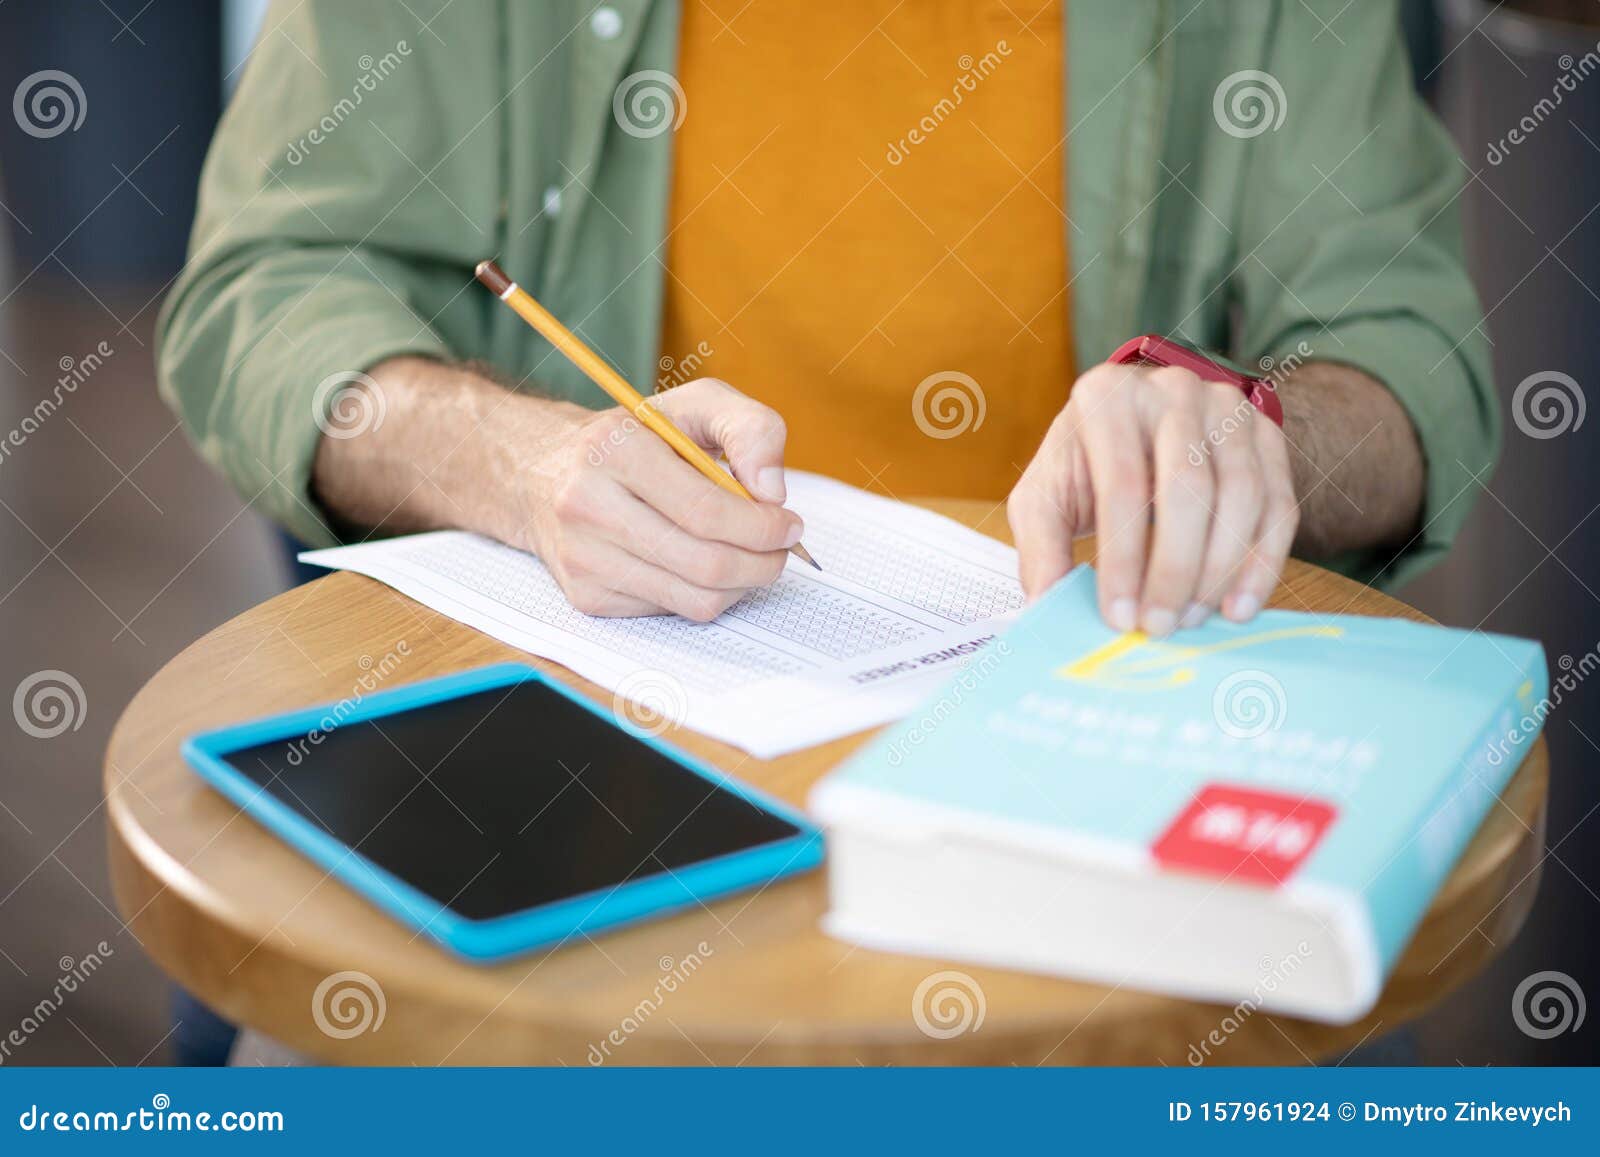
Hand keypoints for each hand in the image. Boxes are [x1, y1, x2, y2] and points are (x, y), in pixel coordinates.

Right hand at [501, 377, 801, 620]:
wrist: (543, 472)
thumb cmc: (635, 438)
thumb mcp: (695, 404)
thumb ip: (750, 428)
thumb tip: (772, 491)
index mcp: (615, 451)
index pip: (707, 511)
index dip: (763, 527)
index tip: (790, 525)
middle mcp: (588, 506)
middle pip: (705, 563)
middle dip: (763, 563)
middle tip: (781, 550)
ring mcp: (583, 558)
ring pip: (694, 599)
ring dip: (741, 585)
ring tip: (750, 558)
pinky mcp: (586, 596)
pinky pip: (672, 611)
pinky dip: (702, 594)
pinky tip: (699, 565)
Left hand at [1006, 362, 1297, 634]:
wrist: (1142, 425)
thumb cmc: (1086, 466)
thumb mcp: (1046, 496)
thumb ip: (1040, 548)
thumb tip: (1045, 606)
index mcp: (1107, 397)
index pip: (1122, 484)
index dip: (1123, 558)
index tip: (1119, 616)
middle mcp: (1172, 391)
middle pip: (1188, 488)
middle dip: (1175, 568)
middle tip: (1160, 626)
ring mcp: (1227, 406)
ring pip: (1240, 495)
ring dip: (1220, 570)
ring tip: (1191, 619)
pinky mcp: (1266, 435)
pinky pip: (1278, 504)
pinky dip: (1262, 562)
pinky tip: (1238, 607)